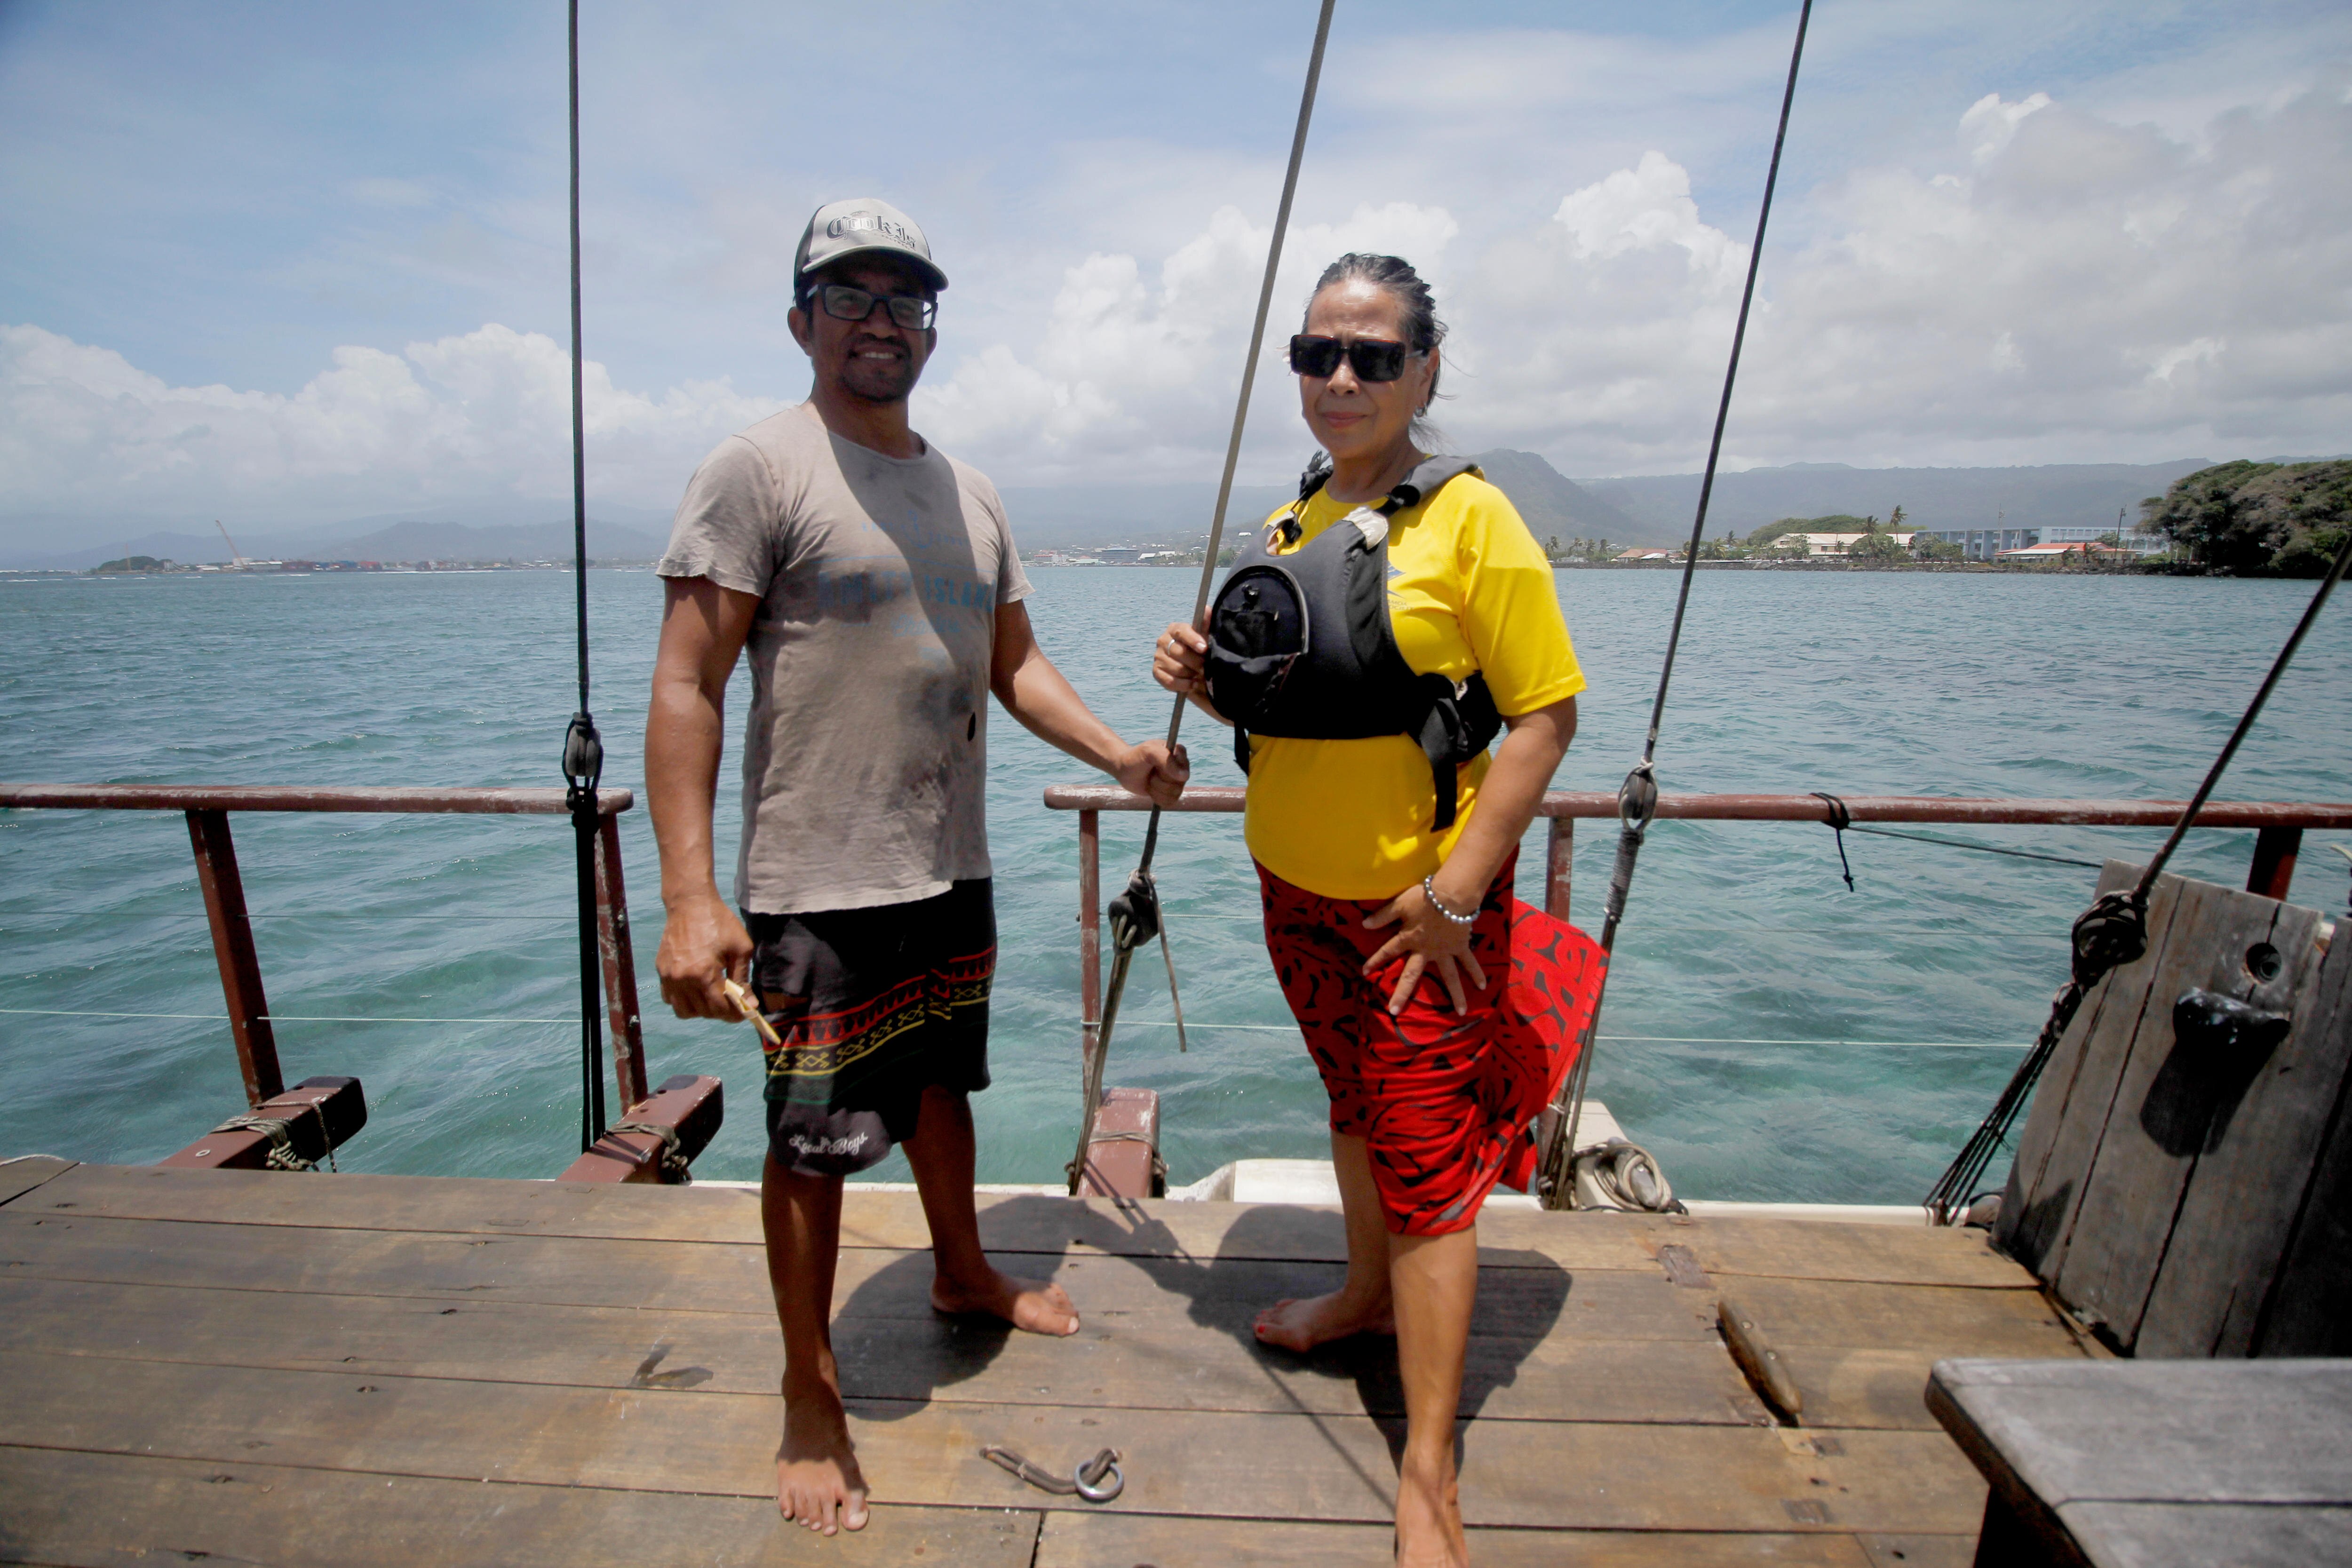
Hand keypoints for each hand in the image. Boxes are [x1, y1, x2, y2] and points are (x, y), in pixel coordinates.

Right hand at [656, 890, 753, 1020]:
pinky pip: (669, 998)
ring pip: (683, 1010)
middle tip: (731, 1005)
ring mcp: (669, 976)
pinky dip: (683, 1001)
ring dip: (700, 1010)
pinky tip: (695, 990)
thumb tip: (751, 1004)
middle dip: (720, 1012)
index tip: (743, 1013)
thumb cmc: (719, 922)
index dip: (733, 1014)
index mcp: (703, 973)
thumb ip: (743, 979)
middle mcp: (682, 979)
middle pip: (702, 1012)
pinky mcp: (661, 971)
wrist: (690, 903)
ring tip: (712, 998)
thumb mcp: (740, 948)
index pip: (718, 1008)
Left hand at [1113, 738, 1190, 806]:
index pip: (1183, 768)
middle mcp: (1181, 766)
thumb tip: (1184, 776)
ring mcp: (1177, 781)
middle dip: (1159, 780)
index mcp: (1178, 752)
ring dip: (1157, 789)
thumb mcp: (1148, 752)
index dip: (1169, 771)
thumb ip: (1166, 759)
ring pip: (1175, 793)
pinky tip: (1151, 789)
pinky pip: (1170, 802)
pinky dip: (1157, 798)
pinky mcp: (1171, 793)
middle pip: (1179, 783)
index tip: (1157, 765)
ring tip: (1150, 780)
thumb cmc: (1136, 757)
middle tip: (1151, 771)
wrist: (1124, 770)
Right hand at [1153, 621, 1207, 696]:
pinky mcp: (1156, 672)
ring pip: (1175, 668)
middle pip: (1178, 652)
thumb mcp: (1205, 637)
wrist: (1194, 669)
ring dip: (1191, 674)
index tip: (1204, 649)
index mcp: (1175, 629)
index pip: (1181, 631)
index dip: (1193, 640)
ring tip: (1200, 675)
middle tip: (1205, 666)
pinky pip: (1169, 681)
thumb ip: (1205, 624)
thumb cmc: (1200, 650)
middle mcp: (1163, 641)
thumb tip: (1206, 609)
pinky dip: (1183, 685)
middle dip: (1195, 662)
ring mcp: (1158, 657)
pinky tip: (1192, 684)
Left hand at [1362, 880, 1489, 1015]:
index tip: (1365, 972)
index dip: (1375, 960)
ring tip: (1460, 1013)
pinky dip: (1477, 973)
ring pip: (1449, 976)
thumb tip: (1364, 924)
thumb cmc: (1423, 898)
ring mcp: (1445, 951)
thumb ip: (1383, 915)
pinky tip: (1483, 986)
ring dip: (1455, 994)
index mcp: (1408, 939)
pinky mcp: (1460, 946)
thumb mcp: (1399, 904)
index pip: (1387, 950)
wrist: (1450, 895)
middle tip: (1394, 1011)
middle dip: (1402, 993)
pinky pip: (1469, 962)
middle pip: (1411, 975)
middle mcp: (1425, 950)